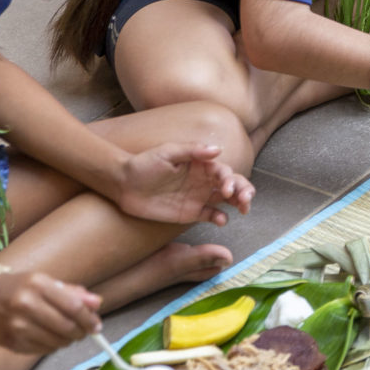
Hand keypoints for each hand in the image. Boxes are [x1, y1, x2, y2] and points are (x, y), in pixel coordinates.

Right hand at [0, 268, 101, 353]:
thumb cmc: (18, 289)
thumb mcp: (44, 282)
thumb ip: (72, 292)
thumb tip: (97, 303)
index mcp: (37, 284)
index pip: (73, 306)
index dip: (89, 319)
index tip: (97, 326)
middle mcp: (26, 304)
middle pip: (67, 326)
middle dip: (81, 332)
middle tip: (85, 332)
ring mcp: (18, 326)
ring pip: (56, 342)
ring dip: (68, 341)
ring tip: (67, 334)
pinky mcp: (13, 343)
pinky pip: (43, 350)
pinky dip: (53, 346)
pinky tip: (51, 338)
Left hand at [112, 141, 253, 224]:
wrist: (124, 184)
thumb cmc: (145, 163)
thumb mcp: (168, 153)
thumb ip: (192, 151)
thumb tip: (217, 149)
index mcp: (201, 164)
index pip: (223, 171)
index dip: (230, 179)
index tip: (226, 188)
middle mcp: (203, 180)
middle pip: (231, 185)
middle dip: (243, 190)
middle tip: (246, 200)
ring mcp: (198, 197)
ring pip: (226, 200)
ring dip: (238, 203)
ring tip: (243, 209)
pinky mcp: (190, 212)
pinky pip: (211, 215)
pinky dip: (220, 218)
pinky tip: (221, 220)